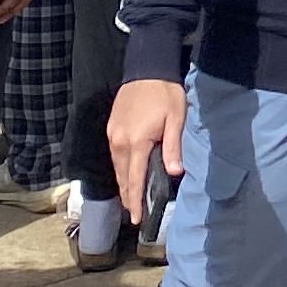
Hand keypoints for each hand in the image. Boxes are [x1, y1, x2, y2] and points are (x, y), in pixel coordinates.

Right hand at [109, 76, 186, 224]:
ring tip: (131, 200)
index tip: (136, 219)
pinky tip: (127, 175)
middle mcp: (119, 142)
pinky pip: (115, 156)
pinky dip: (121, 170)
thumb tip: (175, 173)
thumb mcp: (175, 119)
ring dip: (124, 185)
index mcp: (136, 142)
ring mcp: (112, 135)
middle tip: (134, 215)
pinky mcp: (111, 128)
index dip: (135, 201)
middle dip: (128, 197)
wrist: (146, 67)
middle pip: (123, 177)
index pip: (135, 179)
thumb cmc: (165, 93)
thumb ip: (173, 147)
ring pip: (117, 168)